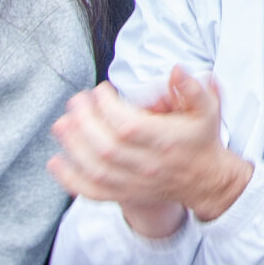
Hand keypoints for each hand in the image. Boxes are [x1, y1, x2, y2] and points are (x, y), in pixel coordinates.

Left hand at [47, 67, 250, 239]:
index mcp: (166, 141)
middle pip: (106, 147)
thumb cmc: (201, 138)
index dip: (108, 107)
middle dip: (84, 122)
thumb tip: (176, 70)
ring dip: (73, 146)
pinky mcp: (123, 194)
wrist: (204, 180)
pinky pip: (91, 191)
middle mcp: (148, 165)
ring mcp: (134, 183)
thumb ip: (193, 88)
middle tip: (76, 101)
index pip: (128, 126)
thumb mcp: (208, 109)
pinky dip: (70, 179)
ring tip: (61, 123)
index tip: (100, 90)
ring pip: (95, 170)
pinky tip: (56, 161)